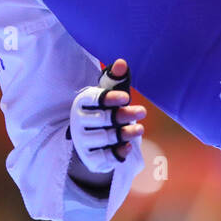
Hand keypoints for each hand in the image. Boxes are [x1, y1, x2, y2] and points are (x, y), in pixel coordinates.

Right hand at [69, 58, 145, 172]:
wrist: (92, 140)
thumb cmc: (105, 110)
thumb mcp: (109, 94)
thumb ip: (115, 79)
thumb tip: (122, 62)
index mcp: (82, 103)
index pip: (94, 99)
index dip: (110, 98)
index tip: (126, 97)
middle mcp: (78, 122)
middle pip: (103, 119)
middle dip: (124, 115)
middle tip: (142, 111)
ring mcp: (83, 142)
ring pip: (105, 138)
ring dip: (124, 133)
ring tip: (140, 129)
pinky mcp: (90, 158)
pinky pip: (104, 157)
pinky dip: (116, 153)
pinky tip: (127, 147)